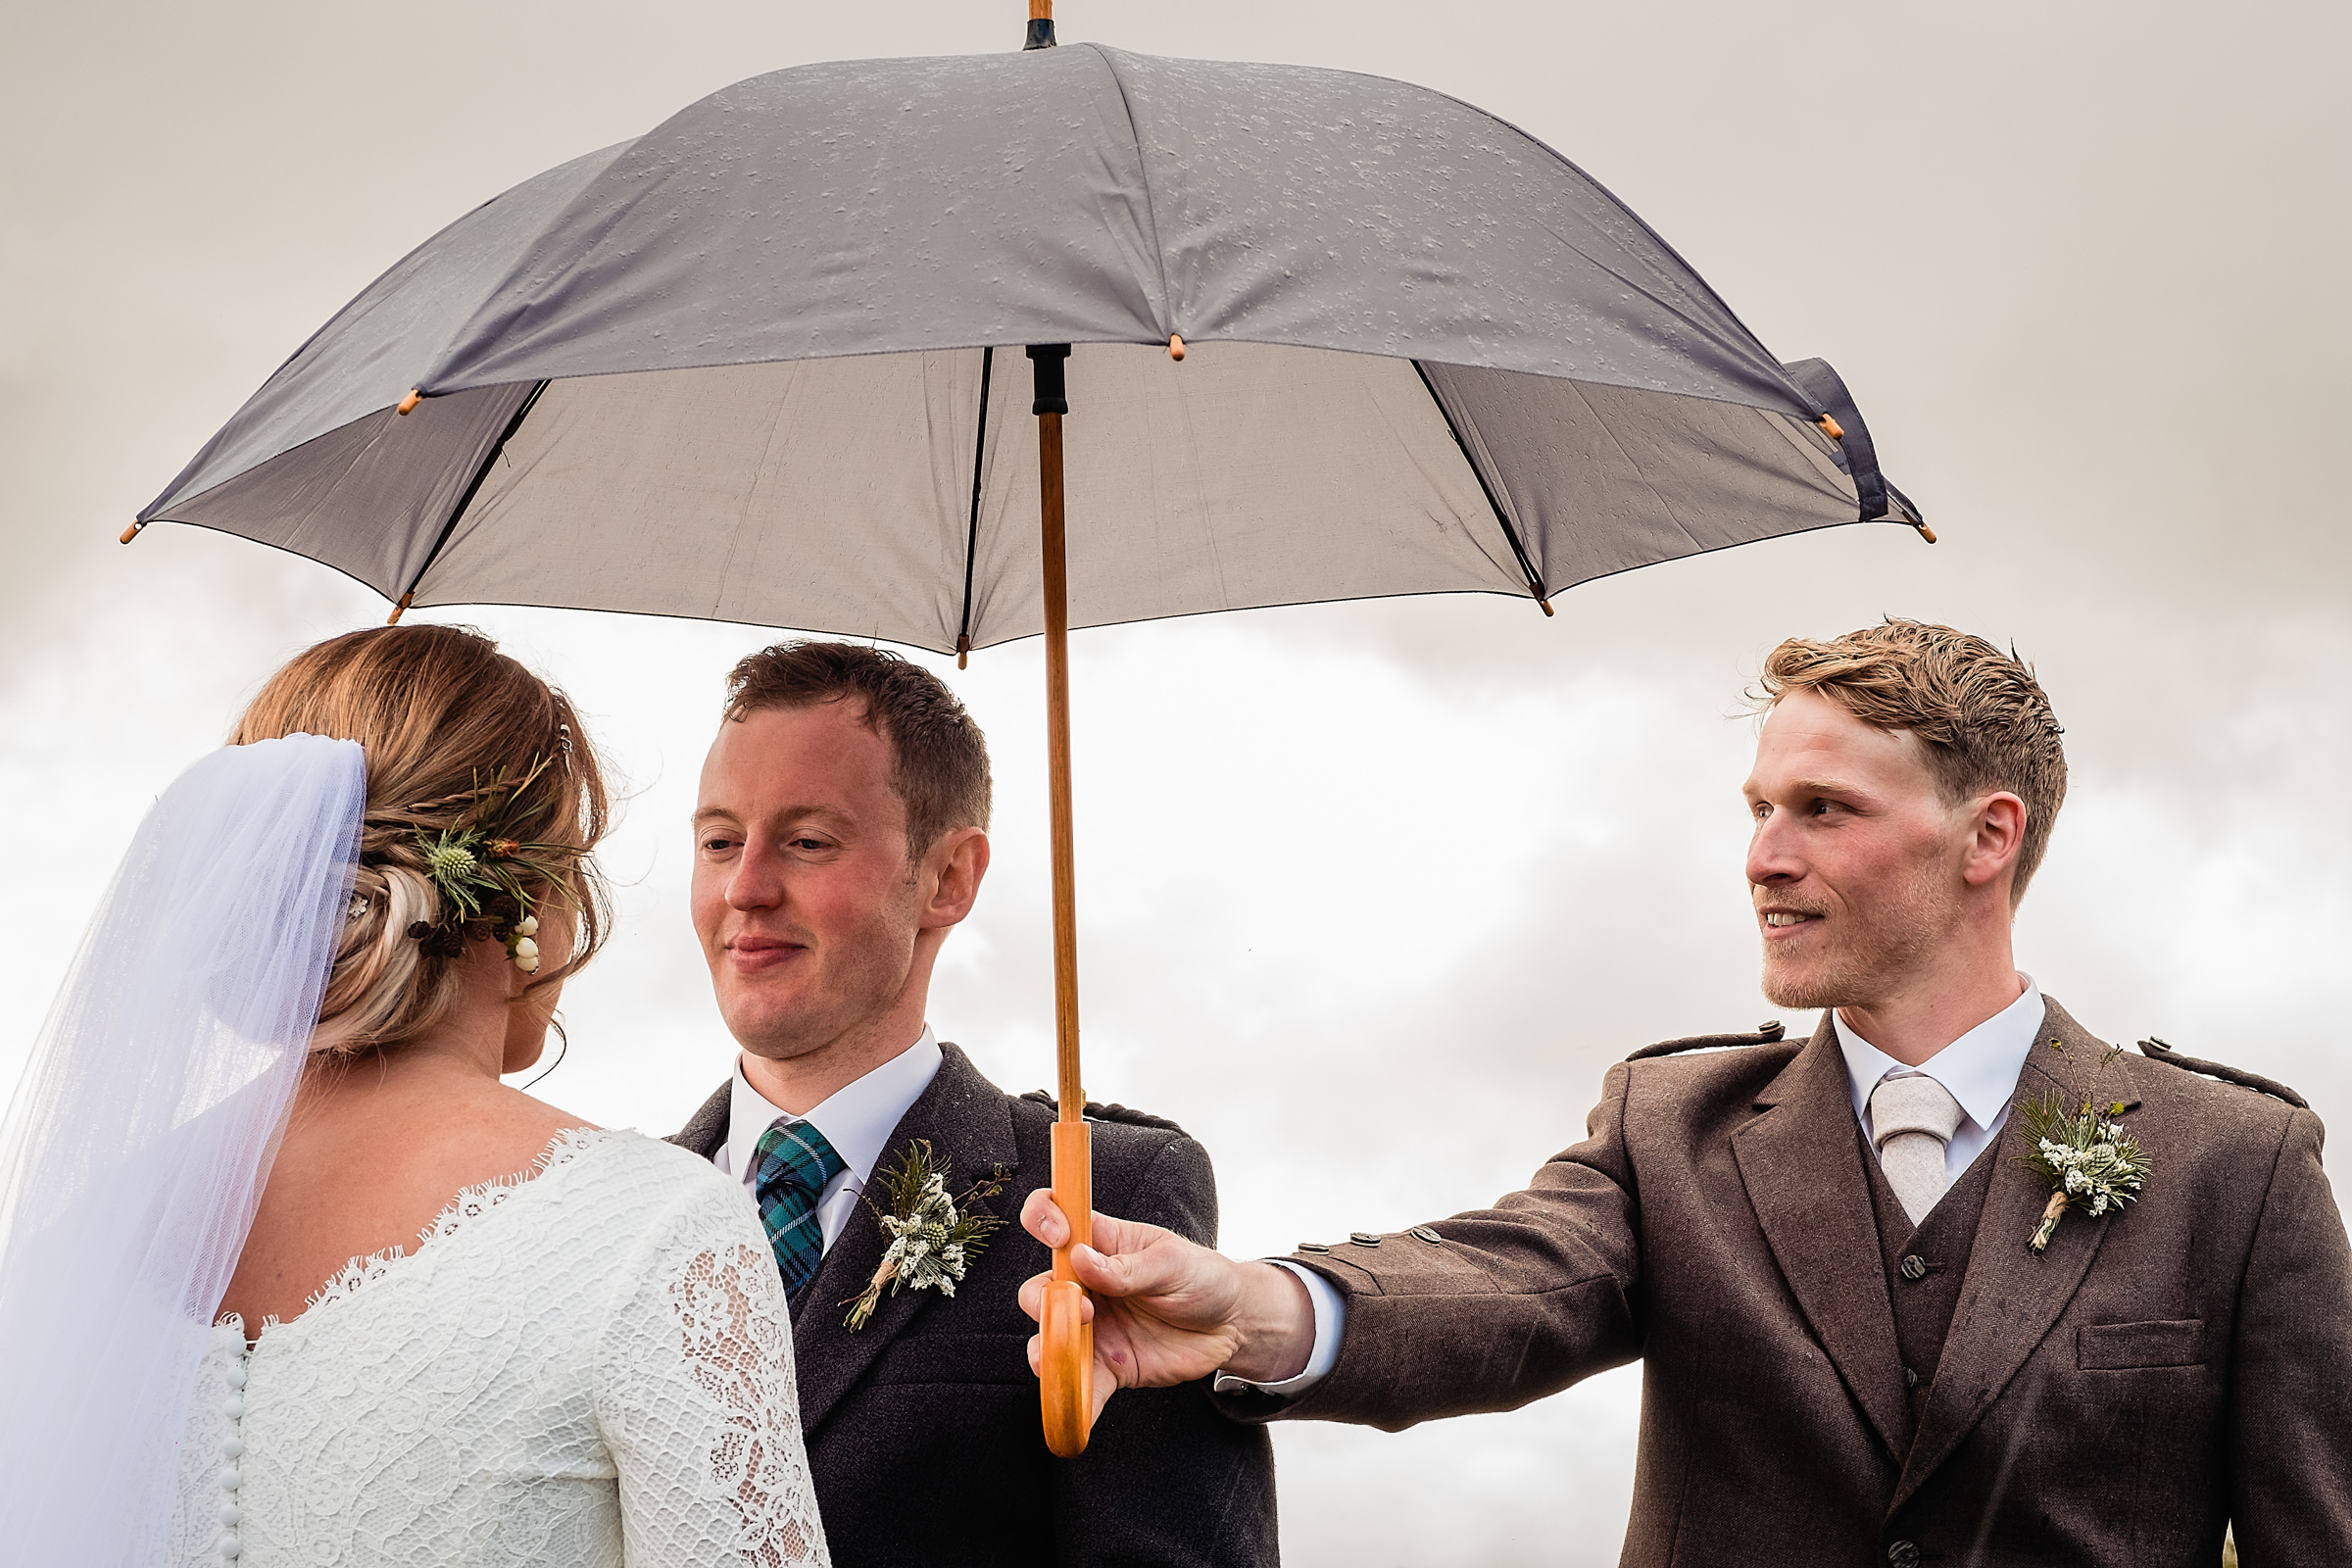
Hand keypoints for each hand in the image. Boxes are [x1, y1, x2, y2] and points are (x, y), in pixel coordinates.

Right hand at [1017, 1189, 1316, 1420]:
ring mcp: (1093, 1327)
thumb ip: (1128, 1268)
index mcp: (1102, 1243)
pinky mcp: (1108, 1364)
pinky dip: (1074, 1399)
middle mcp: (1087, 1285)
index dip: (1043, 1218)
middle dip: (1044, 1300)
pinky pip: (1082, 1383)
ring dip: (1045, 1350)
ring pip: (1048, 1339)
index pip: (1057, 1216)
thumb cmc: (1201, 1277)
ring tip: (1060, 1360)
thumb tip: (1080, 1259)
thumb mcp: (1172, 1263)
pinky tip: (1076, 1413)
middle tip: (1085, 1311)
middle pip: (1039, 1288)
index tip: (1056, 1236)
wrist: (1231, 1325)